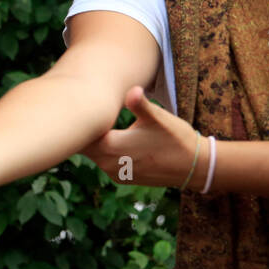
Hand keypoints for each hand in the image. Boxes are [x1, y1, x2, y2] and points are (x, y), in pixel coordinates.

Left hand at [80, 86, 204, 188]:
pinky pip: (103, 163)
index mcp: (112, 146)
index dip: (76, 120)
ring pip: (92, 155)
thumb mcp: (159, 118)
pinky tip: (106, 139)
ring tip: (89, 123)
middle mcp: (108, 163)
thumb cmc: (176, 138)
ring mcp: (114, 173)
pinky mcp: (121, 178)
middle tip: (76, 111)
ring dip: (92, 142)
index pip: (82, 134)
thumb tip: (133, 90)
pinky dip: (101, 152)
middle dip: (83, 131)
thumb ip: (140, 104)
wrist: (194, 167)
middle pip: (83, 146)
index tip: (75, 105)